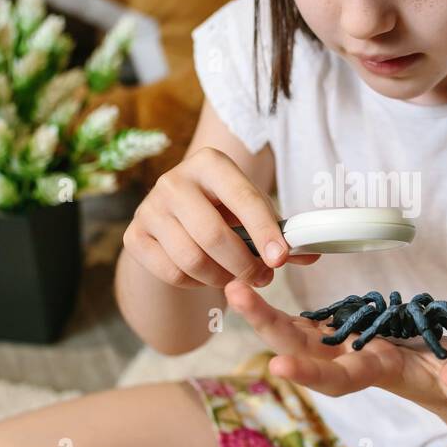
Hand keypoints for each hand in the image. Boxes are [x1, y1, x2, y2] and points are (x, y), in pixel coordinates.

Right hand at [122, 146, 319, 289]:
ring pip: (192, 259)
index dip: (265, 231)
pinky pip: (172, 273)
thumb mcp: (251, 212)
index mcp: (210, 162)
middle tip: (264, 278)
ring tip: (238, 278)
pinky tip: (208, 276)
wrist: (174, 218)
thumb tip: (312, 253)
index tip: (280, 258)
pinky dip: (196, 283)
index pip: (243, 198)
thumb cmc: (223, 211)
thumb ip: (280, 232)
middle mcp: (174, 179)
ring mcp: (149, 207)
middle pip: (213, 235)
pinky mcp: (134, 236)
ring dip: (222, 278)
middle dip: (244, 264)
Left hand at [224, 279, 446, 406]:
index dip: (309, 374)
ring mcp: (341, 346)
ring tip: (232, 286)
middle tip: (235, 295)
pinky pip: (304, 320)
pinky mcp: (342, 331)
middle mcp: (348, 362)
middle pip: (299, 349)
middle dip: (267, 325)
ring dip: (263, 313)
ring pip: (293, 332)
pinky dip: (280, 306)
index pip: (338, 379)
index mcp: (376, 374)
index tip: (277, 368)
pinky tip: (256, 281)